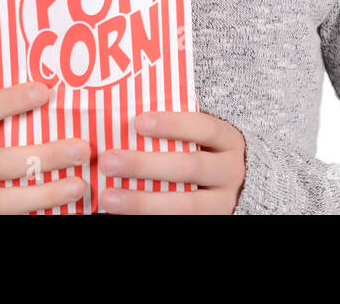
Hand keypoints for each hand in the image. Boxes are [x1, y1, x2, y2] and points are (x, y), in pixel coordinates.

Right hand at [0, 80, 90, 213]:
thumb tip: (51, 94)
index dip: (10, 100)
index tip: (44, 91)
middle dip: (44, 156)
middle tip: (81, 149)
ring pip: (2, 201)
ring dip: (45, 194)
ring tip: (78, 186)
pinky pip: (5, 219)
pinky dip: (36, 214)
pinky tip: (63, 208)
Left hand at [97, 110, 245, 213]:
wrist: (226, 187)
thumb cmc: (199, 151)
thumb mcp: (196, 137)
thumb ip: (169, 130)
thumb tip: (122, 118)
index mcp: (227, 140)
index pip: (203, 127)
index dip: (172, 124)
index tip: (138, 122)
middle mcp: (230, 171)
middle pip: (189, 168)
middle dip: (145, 165)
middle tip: (109, 161)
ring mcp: (222, 202)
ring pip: (185, 205)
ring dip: (142, 201)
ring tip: (109, 198)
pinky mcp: (211, 221)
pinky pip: (181, 222)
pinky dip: (150, 218)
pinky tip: (123, 215)